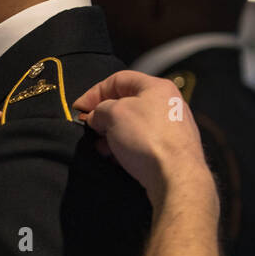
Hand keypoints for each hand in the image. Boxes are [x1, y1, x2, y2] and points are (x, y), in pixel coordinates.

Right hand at [73, 70, 211, 208]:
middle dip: (104, 116)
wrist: (175, 176)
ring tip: (102, 148)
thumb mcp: (113, 114)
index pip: (118, 79)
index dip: (94, 92)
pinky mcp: (171, 149)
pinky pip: (142, 142)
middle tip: (91, 128)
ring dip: (112, 135)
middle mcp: (167, 104)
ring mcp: (171, 127)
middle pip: (126, 103)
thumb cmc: (147, 138)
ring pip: (132, 125)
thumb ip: (99, 110)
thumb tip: (97, 117)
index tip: (79, 108)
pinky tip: (117, 158)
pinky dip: (126, 147)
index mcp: (156, 87)